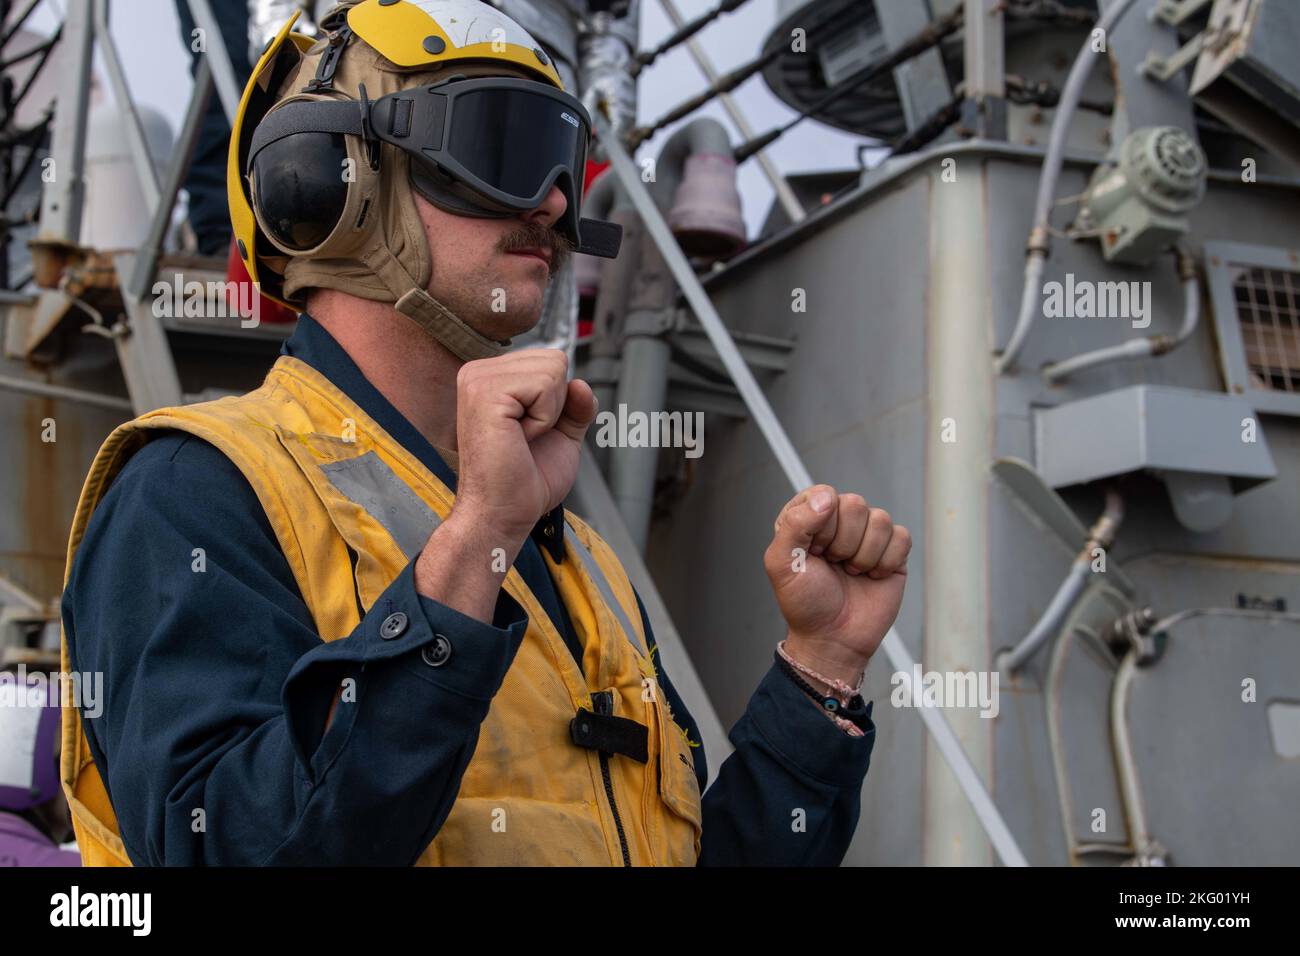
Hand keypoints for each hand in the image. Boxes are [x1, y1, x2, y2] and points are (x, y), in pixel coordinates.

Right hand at [453, 349, 596, 540]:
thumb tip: (580, 383)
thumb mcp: (562, 435)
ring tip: (520, 439)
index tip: (529, 433)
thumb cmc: (525, 481)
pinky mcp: (485, 392)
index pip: (551, 360)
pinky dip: (544, 418)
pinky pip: (545, 385)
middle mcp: (478, 372)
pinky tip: (519, 438)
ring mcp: (478, 379)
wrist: (503, 513)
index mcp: (491, 377)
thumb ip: (575, 406)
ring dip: (549, 413)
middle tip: (525, 438)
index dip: (557, 402)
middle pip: (555, 359)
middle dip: (555, 404)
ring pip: (553, 369)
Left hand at [763, 485, 910, 686]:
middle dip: (843, 542)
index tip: (813, 550)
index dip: (822, 524)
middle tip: (833, 564)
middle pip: (856, 503)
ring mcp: (867, 535)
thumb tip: (827, 498)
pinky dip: (886, 562)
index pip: (824, 494)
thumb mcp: (781, 564)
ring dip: (864, 555)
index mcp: (808, 517)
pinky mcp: (892, 551)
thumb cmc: (804, 604)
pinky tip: (871, 576)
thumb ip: (794, 523)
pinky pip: (901, 537)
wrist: (834, 639)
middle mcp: (838, 521)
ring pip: (880, 519)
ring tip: (851, 572)